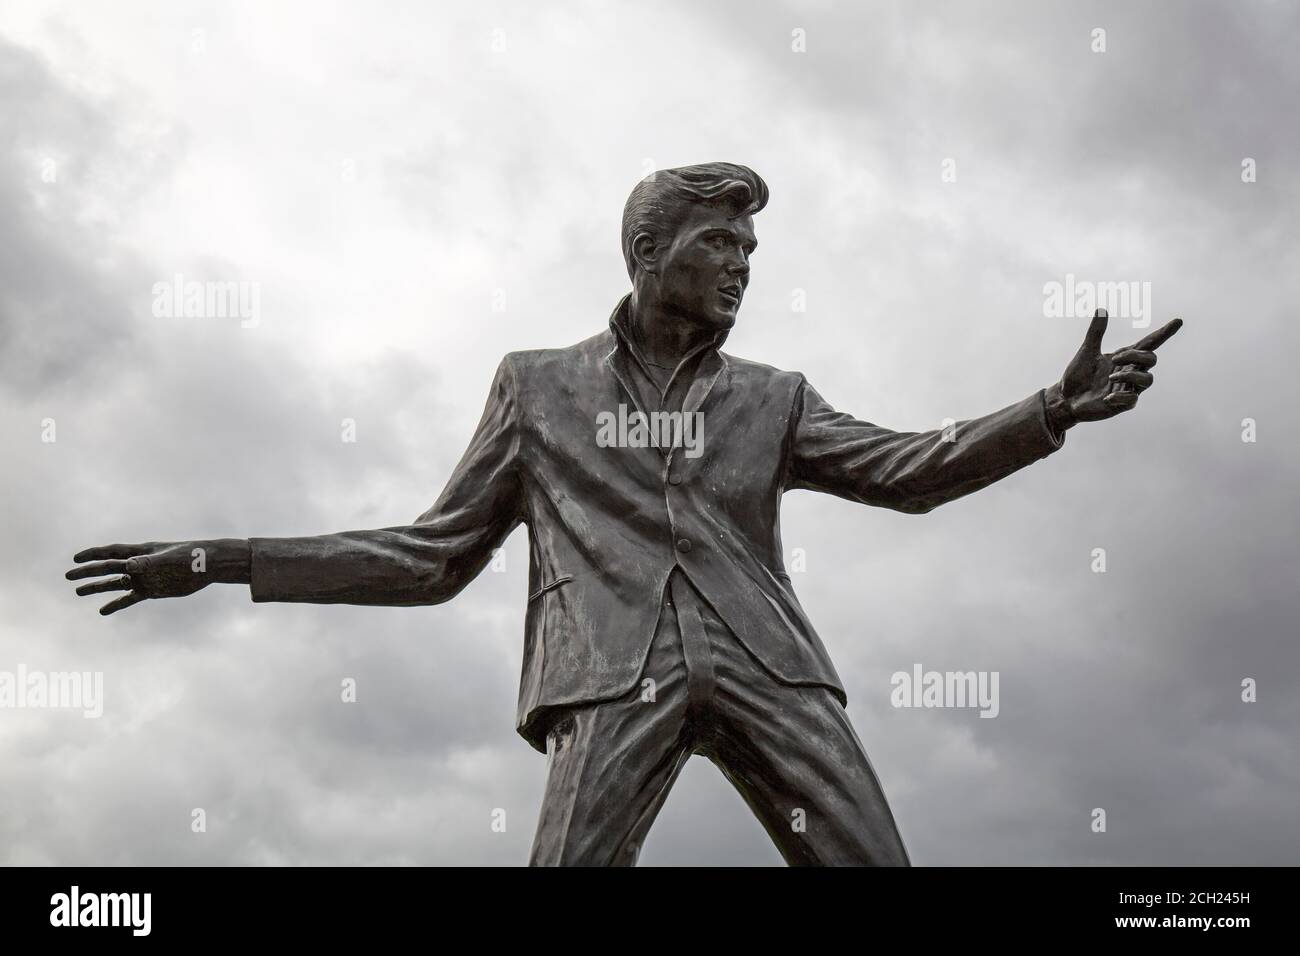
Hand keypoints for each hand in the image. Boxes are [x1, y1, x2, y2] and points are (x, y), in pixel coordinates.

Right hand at [66, 539, 250, 615]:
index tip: (76, 558)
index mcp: (142, 552)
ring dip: (97, 588)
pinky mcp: (153, 590)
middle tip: (68, 576)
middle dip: (89, 572)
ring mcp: (145, 578)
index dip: (93, 555)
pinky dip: (116, 604)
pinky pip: (130, 598)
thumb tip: (128, 566)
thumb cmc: (190, 556)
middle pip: (109, 568)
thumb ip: (147, 563)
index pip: (112, 552)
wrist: (208, 566)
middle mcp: (139, 565)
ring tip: (77, 592)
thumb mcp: (168, 559)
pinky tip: (103, 611)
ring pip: (116, 583)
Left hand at [1050, 308, 1182, 426]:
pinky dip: (1121, 397)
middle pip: (1151, 359)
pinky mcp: (1121, 405)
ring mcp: (1127, 389)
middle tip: (1114, 359)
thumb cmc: (1077, 375)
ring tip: (1110, 378)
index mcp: (1124, 358)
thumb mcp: (1086, 351)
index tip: (1178, 321)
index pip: (1149, 343)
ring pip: (1147, 380)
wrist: (1065, 398)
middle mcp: (1130, 372)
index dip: (1164, 332)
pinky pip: (1132, 400)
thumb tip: (1101, 309)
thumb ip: (1096, 332)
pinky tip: (1106, 397)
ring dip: (1130, 376)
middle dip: (1136, 356)